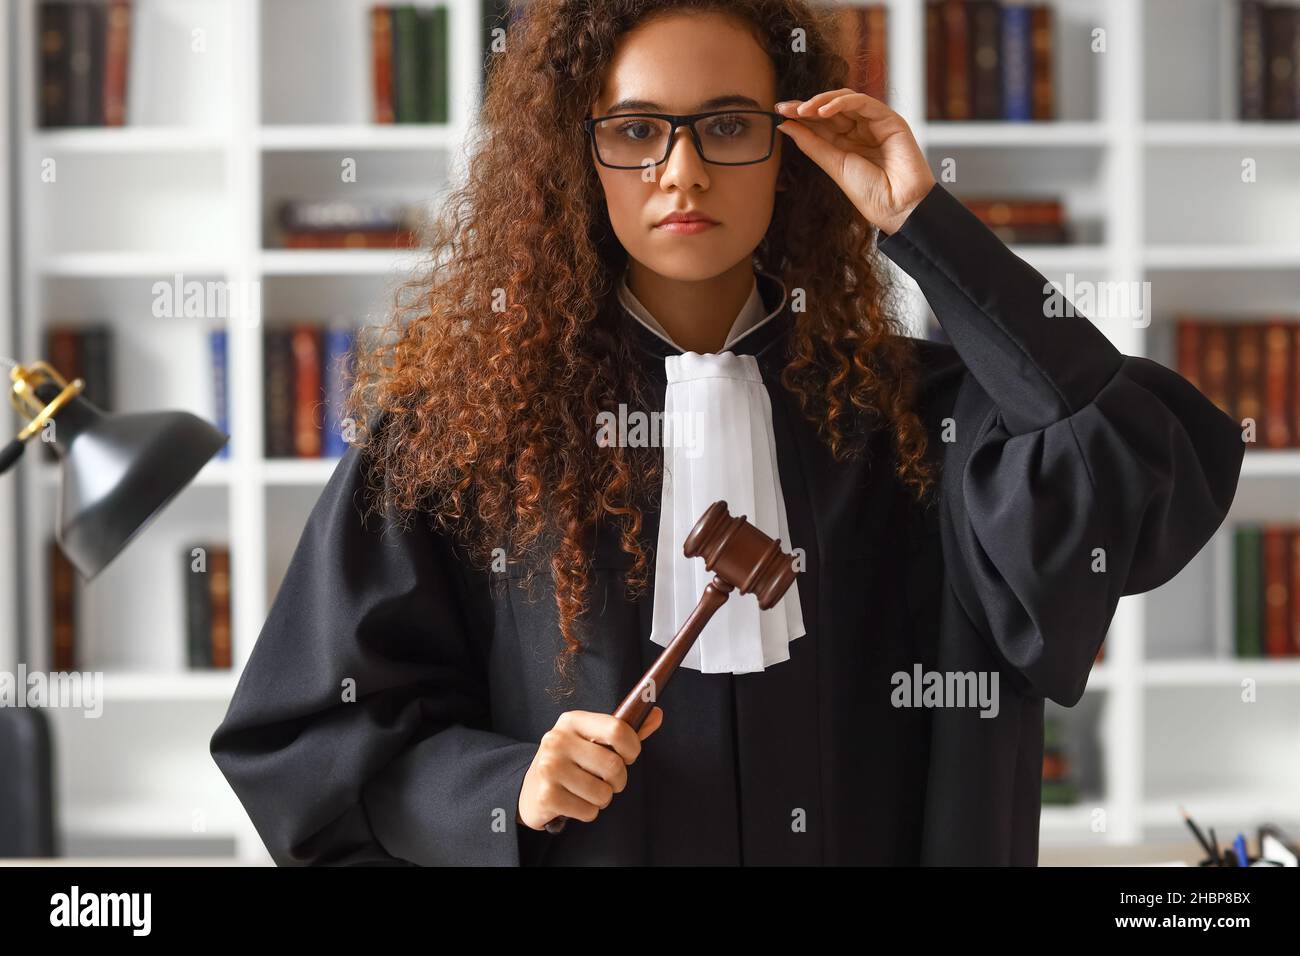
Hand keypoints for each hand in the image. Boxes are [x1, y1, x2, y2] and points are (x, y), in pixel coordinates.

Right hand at [516, 707, 663, 828]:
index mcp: (572, 720)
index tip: (628, 756)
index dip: (632, 748)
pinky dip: (588, 812)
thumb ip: (627, 730)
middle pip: (613, 765)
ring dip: (602, 799)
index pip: (617, 729)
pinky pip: (588, 811)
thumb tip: (657, 714)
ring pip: (603, 793)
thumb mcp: (594, 740)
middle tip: (607, 781)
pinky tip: (573, 802)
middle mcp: (557, 740)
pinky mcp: (546, 795)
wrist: (530, 789)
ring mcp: (549, 767)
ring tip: (587, 791)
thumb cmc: (572, 762)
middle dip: (618, 780)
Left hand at [775, 90, 935, 234]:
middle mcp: (859, 131)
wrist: (898, 206)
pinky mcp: (889, 119)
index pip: (820, 122)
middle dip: (806, 106)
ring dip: (822, 101)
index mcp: (846, 144)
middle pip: (830, 109)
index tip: (779, 112)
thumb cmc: (870, 193)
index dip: (800, 115)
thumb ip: (812, 144)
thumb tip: (786, 126)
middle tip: (785, 108)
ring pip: (845, 100)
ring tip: (802, 109)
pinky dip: (842, 102)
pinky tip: (824, 110)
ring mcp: (874, 123)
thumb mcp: (834, 166)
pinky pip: (863, 102)